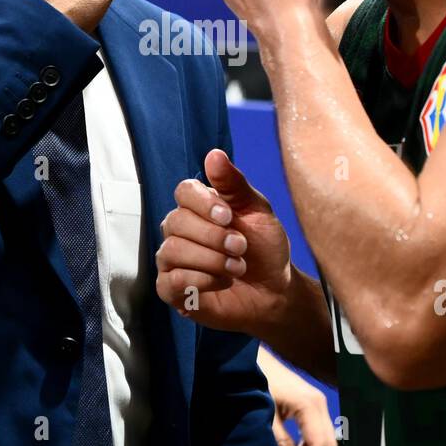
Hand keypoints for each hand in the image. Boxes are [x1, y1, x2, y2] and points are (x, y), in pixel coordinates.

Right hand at [155, 149, 291, 334]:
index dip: (203, 203)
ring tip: (236, 267)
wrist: (275, 291)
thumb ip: (234, 184)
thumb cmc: (265, 248)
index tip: (229, 216)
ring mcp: (172, 260)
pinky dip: (201, 281)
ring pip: (172, 250)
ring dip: (211, 260)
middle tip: (241, 247)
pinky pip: (170, 281)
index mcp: (198, 207)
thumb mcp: (257, 211)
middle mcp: (180, 230)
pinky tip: (223, 282)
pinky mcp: (172, 290)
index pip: (183, 192)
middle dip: (213, 236)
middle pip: (176, 221)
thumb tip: (214, 154)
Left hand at [258, 347, 337, 445]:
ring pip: (326, 436)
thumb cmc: (260, 381)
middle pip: (329, 442)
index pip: (321, 444)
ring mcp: (317, 401)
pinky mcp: (311, 402)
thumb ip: (283, 443)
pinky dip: (312, 444)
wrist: (255, 359)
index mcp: (310, 405)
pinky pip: (319, 428)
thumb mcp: (268, 415)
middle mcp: (319, 403)